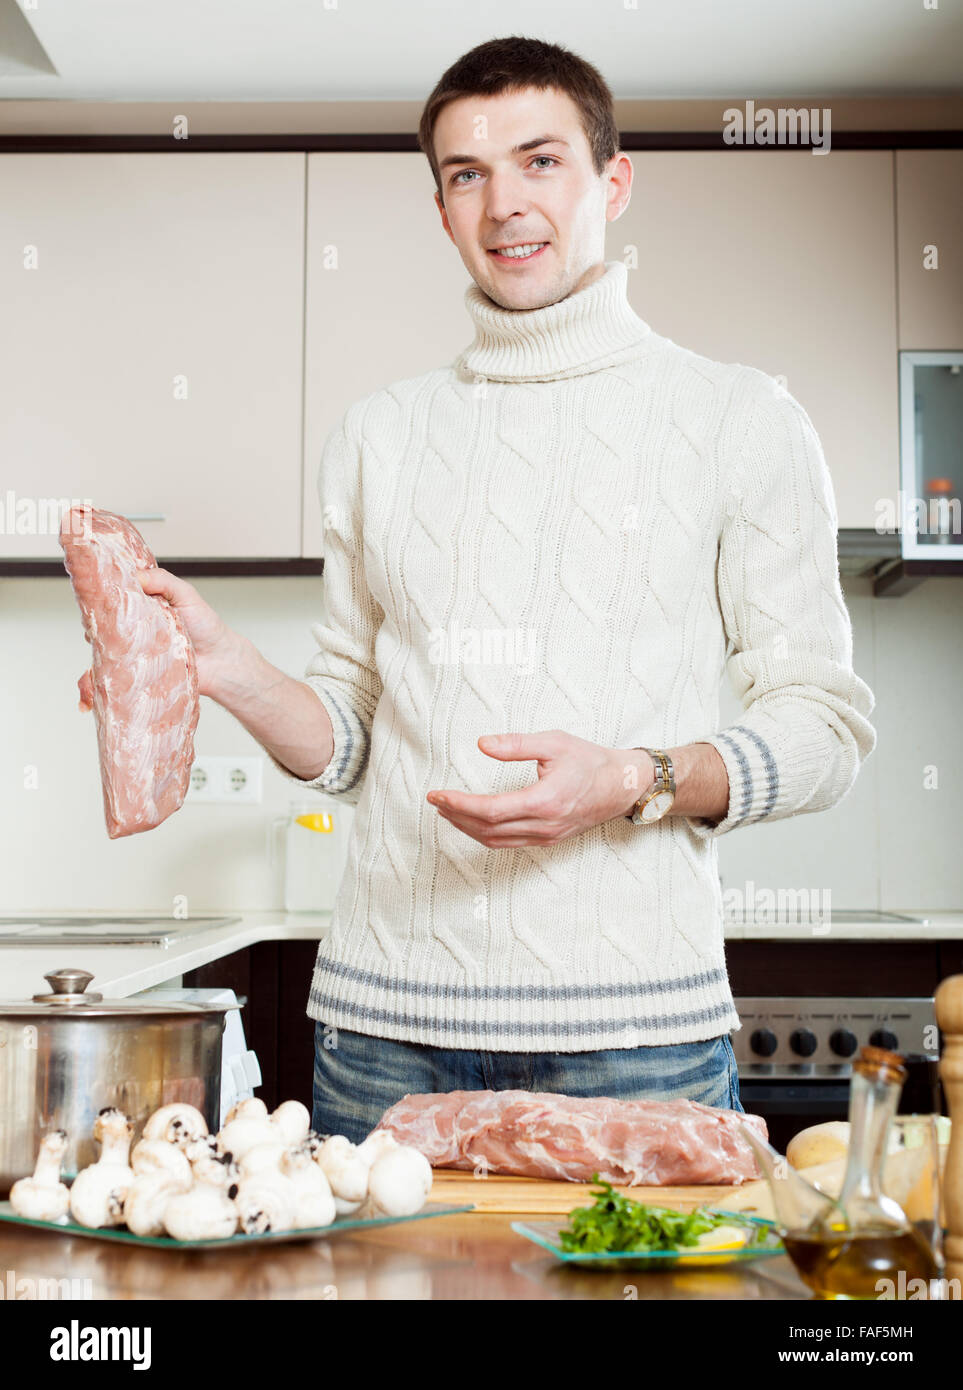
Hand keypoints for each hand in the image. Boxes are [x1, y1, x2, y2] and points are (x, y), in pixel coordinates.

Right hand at [77, 567, 241, 709]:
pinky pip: (118, 661)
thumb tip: (136, 575)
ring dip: (103, 634)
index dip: (107, 588)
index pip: (120, 592)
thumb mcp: (186, 595)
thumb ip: (163, 581)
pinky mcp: (136, 666)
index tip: (96, 582)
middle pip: (108, 615)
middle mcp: (137, 623)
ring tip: (102, 629)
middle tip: (95, 608)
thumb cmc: (206, 627)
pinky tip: (111, 651)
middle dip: (99, 611)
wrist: (220, 663)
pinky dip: (112, 656)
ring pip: (108, 638)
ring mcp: (135, 645)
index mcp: (146, 603)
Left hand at [426, 730, 654, 847]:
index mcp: (544, 801)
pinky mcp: (548, 840)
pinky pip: (508, 843)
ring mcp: (546, 836)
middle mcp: (544, 825)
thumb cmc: (589, 761)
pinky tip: (473, 822)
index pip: (490, 810)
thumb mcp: (554, 742)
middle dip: (456, 815)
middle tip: (435, 801)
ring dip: (467, 828)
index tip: (437, 794)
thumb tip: (482, 744)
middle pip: (487, 829)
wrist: (622, 785)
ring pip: (495, 841)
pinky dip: (485, 834)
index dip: (459, 804)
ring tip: (447, 811)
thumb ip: (516, 744)